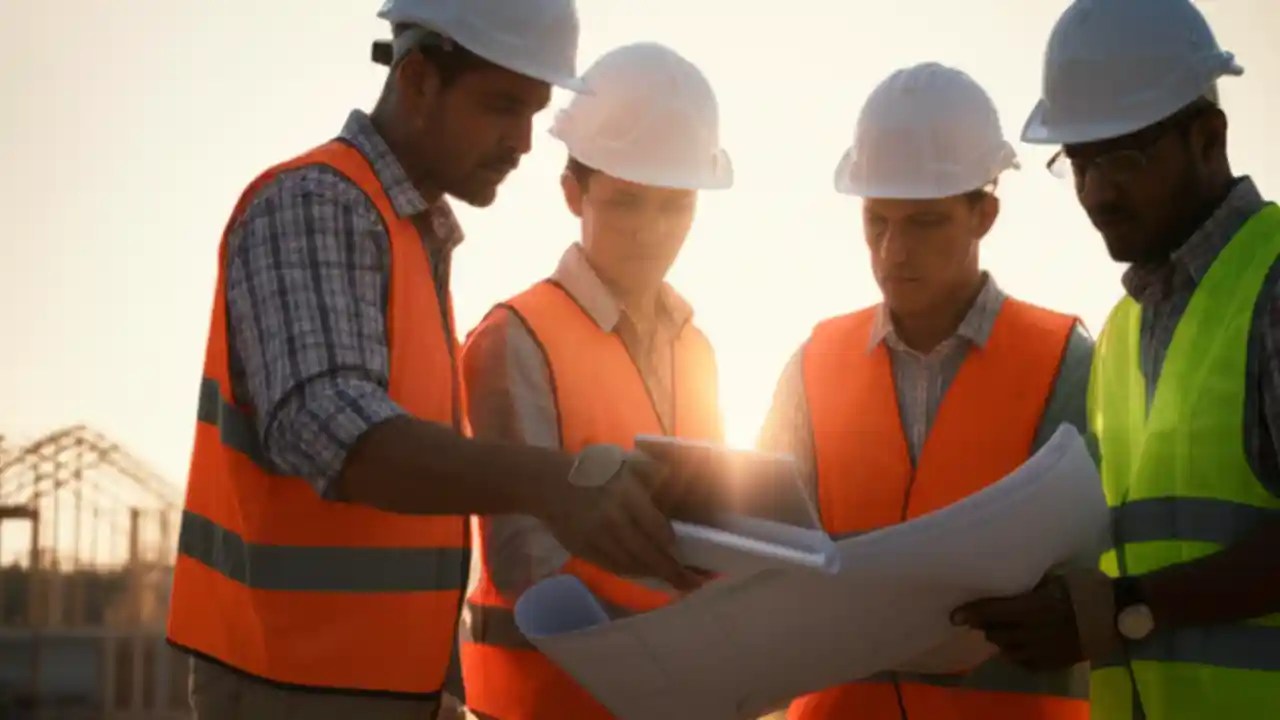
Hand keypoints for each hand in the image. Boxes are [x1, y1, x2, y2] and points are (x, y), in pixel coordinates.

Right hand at [540, 445, 702, 590]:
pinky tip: (645, 572)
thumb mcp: (625, 463)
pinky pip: (613, 567)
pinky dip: (632, 572)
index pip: (657, 529)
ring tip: (673, 580)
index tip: (691, 557)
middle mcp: (612, 519)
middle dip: (672, 572)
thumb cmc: (595, 471)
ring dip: (653, 574)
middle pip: (647, 554)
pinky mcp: (583, 550)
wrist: (549, 483)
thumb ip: (653, 474)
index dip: (674, 547)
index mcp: (625, 495)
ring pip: (631, 565)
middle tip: (692, 583)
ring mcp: (596, 538)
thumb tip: (683, 484)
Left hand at [951, 575, 1085, 671]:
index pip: (992, 612)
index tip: (954, 615)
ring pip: (1007, 650)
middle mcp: (1032, 632)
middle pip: (995, 633)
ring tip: (1002, 630)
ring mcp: (1042, 650)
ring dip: (1001, 639)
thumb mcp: (1056, 579)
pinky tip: (1020, 644)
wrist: (1116, 616)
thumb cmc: (1086, 589)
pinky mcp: (1053, 663)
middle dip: (986, 625)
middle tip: (984, 617)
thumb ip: (1031, 587)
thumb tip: (1010, 584)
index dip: (970, 614)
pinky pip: (1025, 662)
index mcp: (1032, 607)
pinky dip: (1017, 654)